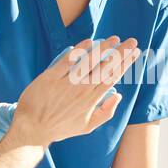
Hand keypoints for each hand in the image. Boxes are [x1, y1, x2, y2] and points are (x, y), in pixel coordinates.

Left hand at [6, 36, 139, 147]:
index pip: (113, 77)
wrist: (32, 129)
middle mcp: (82, 90)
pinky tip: (89, 41)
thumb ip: (106, 112)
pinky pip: (67, 61)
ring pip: (89, 62)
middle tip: (132, 40)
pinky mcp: (50, 78)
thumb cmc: (60, 127)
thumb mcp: (87, 126)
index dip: (126, 64)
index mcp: (92, 100)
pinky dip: (78, 51)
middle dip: (121, 53)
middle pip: (106, 68)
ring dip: (103, 48)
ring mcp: (66, 83)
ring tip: (114, 38)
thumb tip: (118, 95)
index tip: (135, 52)